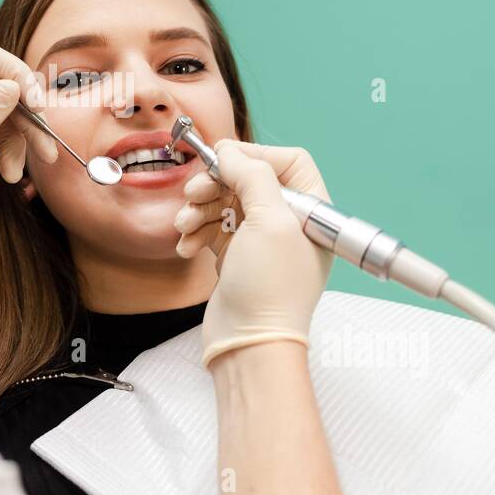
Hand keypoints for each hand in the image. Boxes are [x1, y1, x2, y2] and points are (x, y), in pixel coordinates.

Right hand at [173, 140, 333, 366]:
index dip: (253, 155)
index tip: (222, 159)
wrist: (249, 344)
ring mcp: (261, 240)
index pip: (287, 160)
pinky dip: (196, 231)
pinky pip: (212, 227)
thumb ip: (253, 175)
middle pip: (248, 178)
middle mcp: (287, 221)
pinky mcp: (237, 255)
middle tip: (194, 193)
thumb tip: (230, 150)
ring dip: (199, 208)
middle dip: (216, 183)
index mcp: (309, 210)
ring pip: (225, 202)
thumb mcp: (270, 221)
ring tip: (185, 225)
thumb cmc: (271, 290)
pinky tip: (187, 246)